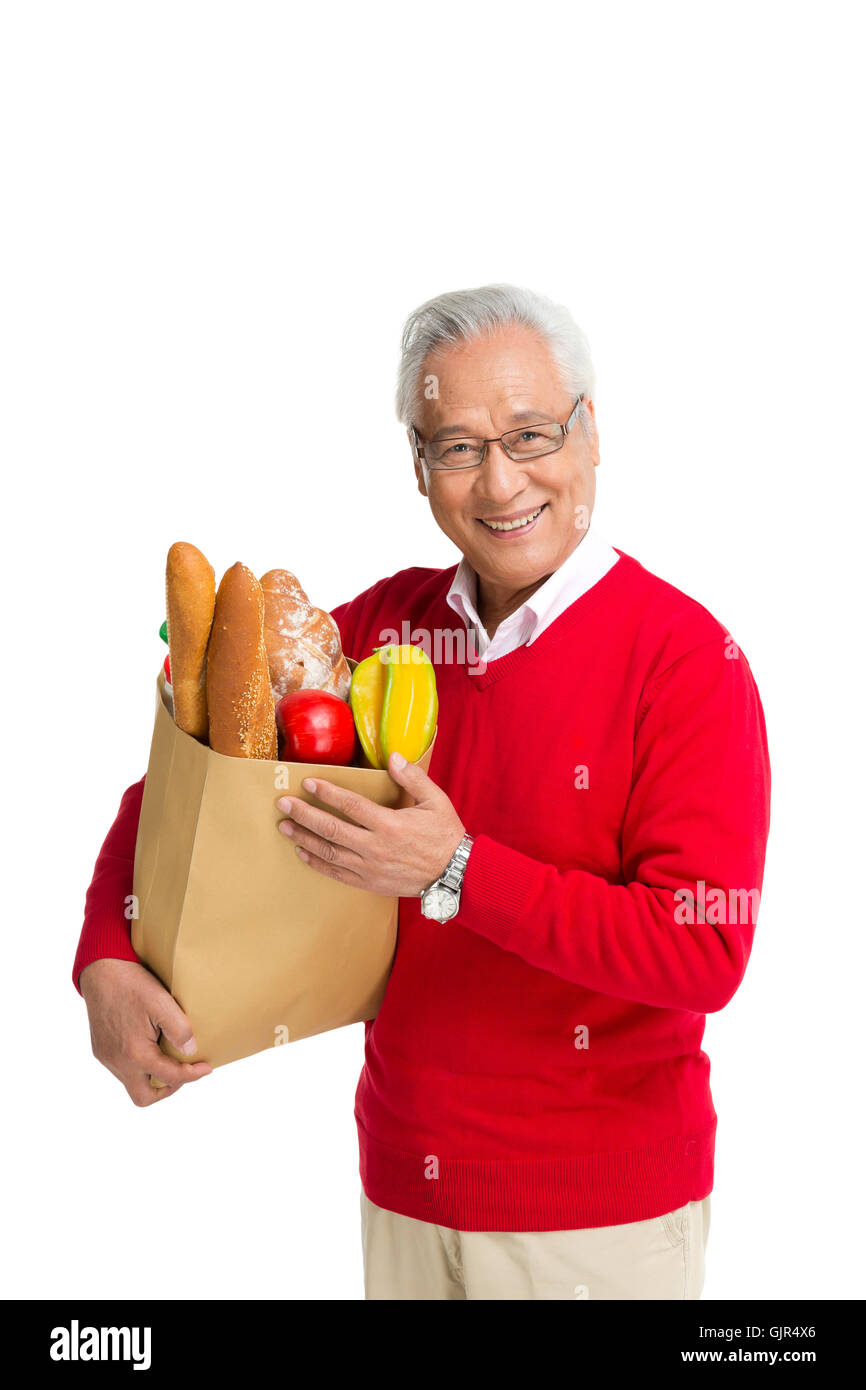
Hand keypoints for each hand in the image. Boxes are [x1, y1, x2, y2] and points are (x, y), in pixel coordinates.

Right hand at [79, 959, 212, 1105]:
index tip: (206, 1067)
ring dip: (152, 1077)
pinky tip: (150, 1048)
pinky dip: (139, 1067)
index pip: (169, 1077)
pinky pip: (122, 1070)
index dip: (192, 1075)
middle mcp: (118, 1062)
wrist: (100, 970)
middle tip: (183, 1072)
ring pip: (131, 1083)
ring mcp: (107, 1057)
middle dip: (168, 1089)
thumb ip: (179, 1030)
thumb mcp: (162, 1003)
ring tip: (169, 1058)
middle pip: (143, 1097)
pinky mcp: (101, 1050)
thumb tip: (191, 1052)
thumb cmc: (131, 984)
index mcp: (135, 1054)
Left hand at [276, 751, 465, 896]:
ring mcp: (370, 867)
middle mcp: (375, 847)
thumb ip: (413, 778)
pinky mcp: (369, 882)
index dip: (327, 793)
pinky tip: (303, 853)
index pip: (351, 805)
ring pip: (329, 852)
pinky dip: (317, 863)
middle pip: (331, 829)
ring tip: (285, 827)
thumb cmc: (444, 835)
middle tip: (283, 804)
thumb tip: (394, 757)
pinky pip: (337, 872)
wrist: (454, 874)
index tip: (308, 784)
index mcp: (390, 824)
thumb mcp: (435, 801)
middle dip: (304, 815)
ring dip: (304, 838)